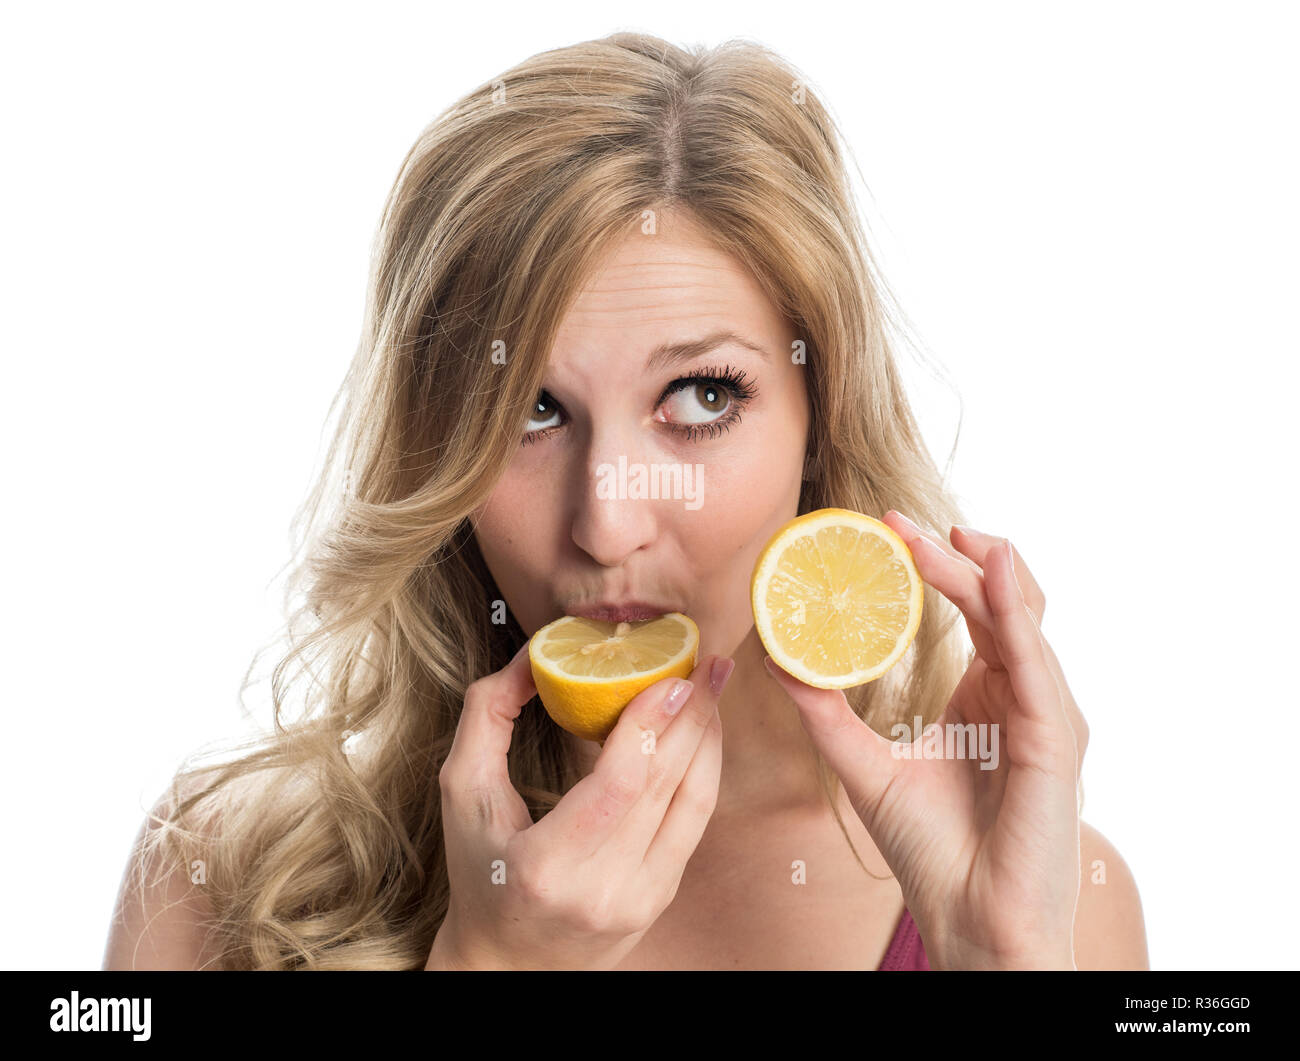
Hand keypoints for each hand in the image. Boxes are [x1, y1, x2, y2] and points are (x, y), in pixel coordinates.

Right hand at [427, 642, 727, 969]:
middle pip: (665, 788)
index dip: (650, 726)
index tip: (672, 676)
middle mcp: (602, 890)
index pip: (617, 787)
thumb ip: (486, 716)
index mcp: (547, 866)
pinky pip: (695, 823)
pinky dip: (703, 770)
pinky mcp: (661, 897)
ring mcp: (640, 900)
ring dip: (708, 738)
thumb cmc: (479, 870)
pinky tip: (702, 732)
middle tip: (707, 663)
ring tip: (715, 685)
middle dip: (693, 716)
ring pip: (694, 804)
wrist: (508, 963)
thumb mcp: (462, 793)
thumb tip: (531, 656)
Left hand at [763, 512, 1086, 969]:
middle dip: (957, 554)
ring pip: (1021, 619)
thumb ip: (826, 712)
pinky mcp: (1056, 740)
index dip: (940, 564)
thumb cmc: (932, 851)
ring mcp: (1045, 714)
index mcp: (989, 694)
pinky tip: (990, 571)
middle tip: (900, 521)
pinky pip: (1035, 663)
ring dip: (980, 570)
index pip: (974, 609)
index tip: (888, 528)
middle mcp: (1022, 695)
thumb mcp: (865, 765)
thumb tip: (777, 660)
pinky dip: (1014, 612)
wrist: (969, 920)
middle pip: (1001, 600)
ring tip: (936, 534)